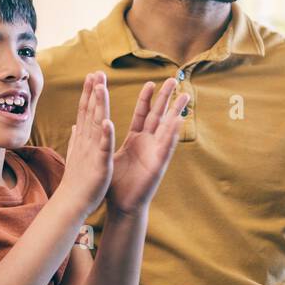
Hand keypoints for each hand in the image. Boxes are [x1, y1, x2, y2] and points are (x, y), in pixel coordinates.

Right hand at [56, 72, 114, 217]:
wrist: (72, 202)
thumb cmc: (76, 181)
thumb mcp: (76, 155)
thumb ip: (76, 139)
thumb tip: (74, 126)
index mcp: (84, 139)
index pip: (86, 111)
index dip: (89, 94)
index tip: (92, 76)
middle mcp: (86, 141)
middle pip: (90, 112)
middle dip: (93, 92)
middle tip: (96, 73)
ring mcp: (92, 151)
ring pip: (97, 124)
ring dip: (98, 105)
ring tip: (101, 87)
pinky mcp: (100, 163)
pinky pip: (103, 147)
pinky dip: (105, 135)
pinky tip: (108, 122)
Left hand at [106, 78, 188, 216]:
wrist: (121, 205)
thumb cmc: (116, 183)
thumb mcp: (110, 155)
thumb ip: (107, 139)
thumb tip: (99, 125)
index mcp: (136, 140)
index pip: (142, 114)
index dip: (146, 99)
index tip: (150, 82)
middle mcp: (148, 144)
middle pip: (158, 116)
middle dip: (166, 98)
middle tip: (174, 79)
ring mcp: (154, 153)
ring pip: (167, 129)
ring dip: (175, 112)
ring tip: (185, 96)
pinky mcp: (157, 166)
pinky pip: (165, 147)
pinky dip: (172, 135)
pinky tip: (178, 122)